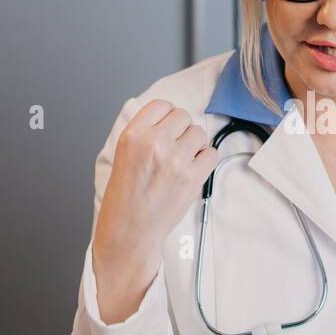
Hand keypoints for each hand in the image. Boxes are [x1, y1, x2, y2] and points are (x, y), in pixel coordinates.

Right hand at [91, 100, 217, 322]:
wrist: (130, 229)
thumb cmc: (125, 195)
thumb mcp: (123, 154)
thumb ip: (145, 133)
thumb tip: (170, 118)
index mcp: (133, 135)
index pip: (161, 105)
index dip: (166, 116)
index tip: (166, 127)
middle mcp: (154, 143)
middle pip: (183, 116)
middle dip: (181, 130)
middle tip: (174, 147)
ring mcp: (175, 160)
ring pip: (199, 133)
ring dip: (195, 144)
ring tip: (182, 160)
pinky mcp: (192, 177)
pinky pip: (211, 153)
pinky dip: (206, 160)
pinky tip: (192, 169)